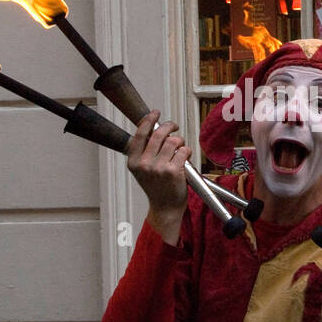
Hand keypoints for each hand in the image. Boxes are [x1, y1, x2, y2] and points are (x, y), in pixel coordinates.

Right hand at [126, 110, 189, 244]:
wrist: (165, 207)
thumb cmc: (156, 188)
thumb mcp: (142, 170)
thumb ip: (144, 151)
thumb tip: (153, 129)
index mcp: (134, 162)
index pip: (139, 134)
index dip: (148, 120)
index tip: (155, 113)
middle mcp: (144, 164)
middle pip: (158, 134)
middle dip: (169, 126)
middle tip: (174, 126)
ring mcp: (158, 167)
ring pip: (173, 141)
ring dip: (180, 141)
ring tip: (180, 148)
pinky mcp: (173, 171)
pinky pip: (184, 151)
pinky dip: (187, 152)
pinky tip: (184, 159)